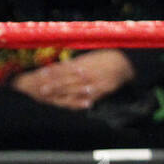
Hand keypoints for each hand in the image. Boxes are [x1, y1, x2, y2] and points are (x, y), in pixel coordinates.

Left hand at [14, 51, 133, 110]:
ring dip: (62, 93)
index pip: (64, 68)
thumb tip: (63, 64)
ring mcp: (93, 82)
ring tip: (50, 97)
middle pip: (67, 79)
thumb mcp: (89, 58)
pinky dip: (79, 101)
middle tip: (41, 89)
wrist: (122, 64)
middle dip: (54, 85)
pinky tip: (69, 104)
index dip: (52, 72)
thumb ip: (76, 63)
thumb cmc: (104, 60)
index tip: (41, 74)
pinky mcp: (101, 91)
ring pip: (75, 89)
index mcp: (82, 64)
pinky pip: (88, 97)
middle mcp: (86, 73)